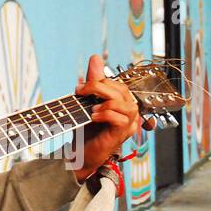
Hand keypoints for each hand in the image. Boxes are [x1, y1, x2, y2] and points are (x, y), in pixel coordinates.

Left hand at [71, 54, 151, 181]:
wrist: (80, 153)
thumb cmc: (86, 129)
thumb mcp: (87, 101)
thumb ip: (94, 80)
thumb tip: (96, 57)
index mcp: (123, 103)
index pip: (117, 84)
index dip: (99, 82)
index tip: (80, 87)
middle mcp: (130, 112)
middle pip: (120, 89)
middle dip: (98, 87)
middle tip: (80, 92)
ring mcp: (129, 123)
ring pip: (122, 102)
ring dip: (103, 100)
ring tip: (89, 107)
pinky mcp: (123, 133)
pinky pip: (119, 118)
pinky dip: (105, 114)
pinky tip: (93, 117)